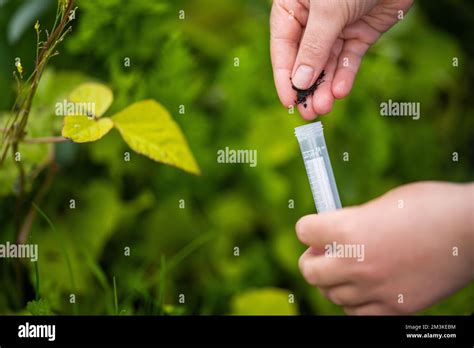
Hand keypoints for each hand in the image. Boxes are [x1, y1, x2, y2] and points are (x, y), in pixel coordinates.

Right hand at [270, 0, 412, 118]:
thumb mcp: (327, 11)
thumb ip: (313, 48)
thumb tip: (299, 82)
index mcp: (292, 8)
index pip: (282, 47)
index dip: (284, 77)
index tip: (289, 102)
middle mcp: (311, 20)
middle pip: (305, 60)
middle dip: (308, 87)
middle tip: (309, 112)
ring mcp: (336, 28)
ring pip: (327, 63)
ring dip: (326, 86)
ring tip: (324, 108)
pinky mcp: (359, 33)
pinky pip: (348, 59)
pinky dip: (345, 74)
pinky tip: (341, 91)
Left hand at [295, 182, 473, 314]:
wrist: (472, 230)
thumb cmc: (430, 207)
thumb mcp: (382, 203)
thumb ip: (353, 221)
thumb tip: (334, 234)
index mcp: (348, 230)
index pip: (303, 231)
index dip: (310, 227)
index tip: (316, 228)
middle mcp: (356, 263)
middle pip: (310, 271)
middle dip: (313, 260)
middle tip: (324, 253)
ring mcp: (376, 289)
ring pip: (333, 296)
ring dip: (335, 282)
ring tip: (350, 269)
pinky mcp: (396, 308)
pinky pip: (359, 314)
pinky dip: (357, 303)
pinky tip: (367, 288)